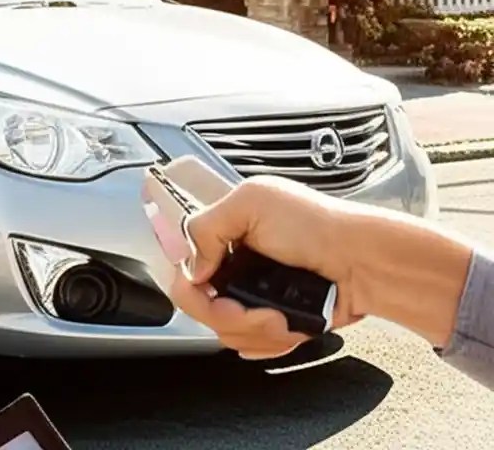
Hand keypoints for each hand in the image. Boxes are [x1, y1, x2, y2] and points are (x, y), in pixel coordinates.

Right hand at [168, 175, 363, 359]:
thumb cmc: (319, 225)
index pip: (181, 269)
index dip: (194, 290)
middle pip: (200, 308)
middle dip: (231, 317)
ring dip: (256, 331)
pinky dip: (269, 343)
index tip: (216, 293)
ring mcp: (250, 295)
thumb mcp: (254, 202)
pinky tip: (289, 328)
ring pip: (224, 332)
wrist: (366, 264)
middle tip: (263, 313)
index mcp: (221, 233)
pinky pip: (250, 345)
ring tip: (284, 319)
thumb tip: (191, 269)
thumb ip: (206, 227)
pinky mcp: (270, 321)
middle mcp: (230, 265)